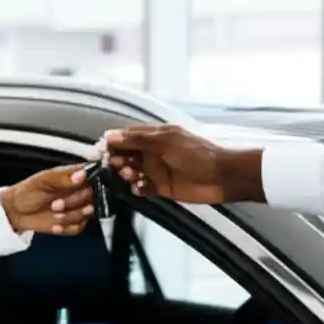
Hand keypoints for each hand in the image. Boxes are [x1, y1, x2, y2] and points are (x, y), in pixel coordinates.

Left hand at [0, 164, 96, 234]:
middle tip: (55, 204)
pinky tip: (54, 223)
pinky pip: (79, 227)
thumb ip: (63, 178)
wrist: (16, 211)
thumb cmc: (28, 192)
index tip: (78, 186)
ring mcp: (79, 207)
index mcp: (75, 175)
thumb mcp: (42, 180)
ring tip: (52, 212)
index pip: (96, 175)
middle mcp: (80, 191)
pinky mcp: (74, 223)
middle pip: (94, 196)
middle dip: (74, 202)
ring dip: (68, 216)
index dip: (93, 181)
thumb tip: (81, 175)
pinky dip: (65, 227)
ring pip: (87, 213)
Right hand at [102, 125, 265, 203]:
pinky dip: (138, 188)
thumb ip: (138, 140)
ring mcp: (158, 170)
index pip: (128, 136)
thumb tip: (111, 135)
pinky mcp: (162, 187)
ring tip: (129, 174)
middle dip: (117, 159)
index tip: (101, 149)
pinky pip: (143, 188)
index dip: (114, 142)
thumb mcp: (165, 142)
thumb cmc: (197, 154)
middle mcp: (154, 152)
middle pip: (127, 154)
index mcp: (156, 136)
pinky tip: (139, 188)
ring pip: (132, 171)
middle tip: (113, 164)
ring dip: (126, 173)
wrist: (223, 177)